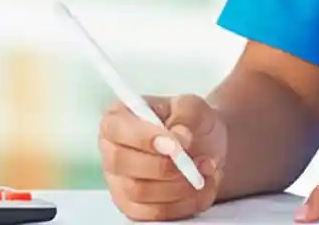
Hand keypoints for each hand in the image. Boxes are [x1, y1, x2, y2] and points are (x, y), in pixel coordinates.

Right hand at [98, 93, 227, 220]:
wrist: (207, 147)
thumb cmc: (192, 122)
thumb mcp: (194, 106)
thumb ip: (186, 115)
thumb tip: (178, 137)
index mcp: (118, 118)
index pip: (115, 128)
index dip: (143, 138)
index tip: (174, 145)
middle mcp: (111, 150)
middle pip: (123, 163)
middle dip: (164, 166)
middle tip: (193, 162)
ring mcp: (119, 182)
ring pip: (140, 192)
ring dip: (178, 184)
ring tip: (203, 170)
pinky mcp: (133, 207)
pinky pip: (154, 213)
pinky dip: (183, 203)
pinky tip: (200, 187)